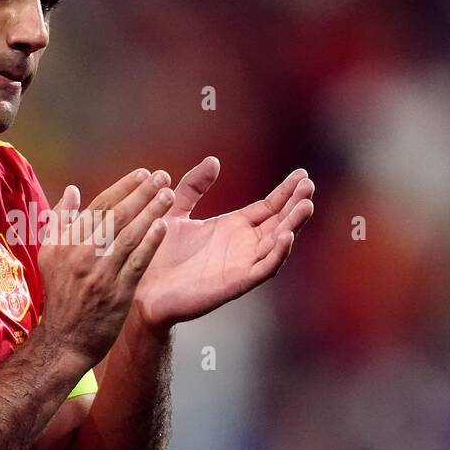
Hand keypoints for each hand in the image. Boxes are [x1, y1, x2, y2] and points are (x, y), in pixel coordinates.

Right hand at [36, 168, 174, 367]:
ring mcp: (100, 275)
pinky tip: (163, 227)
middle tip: (161, 177)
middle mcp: (81, 255)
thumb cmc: (60, 296)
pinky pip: (136, 263)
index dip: (122, 187)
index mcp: (66, 243)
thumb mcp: (49, 256)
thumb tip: (72, 191)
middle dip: (141, 194)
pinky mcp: (116, 294)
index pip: (98, 207)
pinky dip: (150, 243)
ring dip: (150, 213)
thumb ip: (60, 221)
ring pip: (128, 236)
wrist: (63, 341)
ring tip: (167, 195)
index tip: (142, 174)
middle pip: (115, 217)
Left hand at [131, 158, 313, 329]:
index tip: (302, 174)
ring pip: (277, 244)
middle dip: (295, 204)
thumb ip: (193, 187)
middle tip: (308, 185)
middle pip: (278, 222)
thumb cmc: (157, 252)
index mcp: (232, 228)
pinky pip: (263, 269)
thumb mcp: (175, 210)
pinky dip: (277, 254)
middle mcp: (242, 246)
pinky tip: (286, 236)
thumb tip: (214, 161)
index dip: (285, 192)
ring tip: (305, 205)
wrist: (141, 288)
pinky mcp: (235, 283)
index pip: (268, 207)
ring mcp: (241, 265)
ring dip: (293, 225)